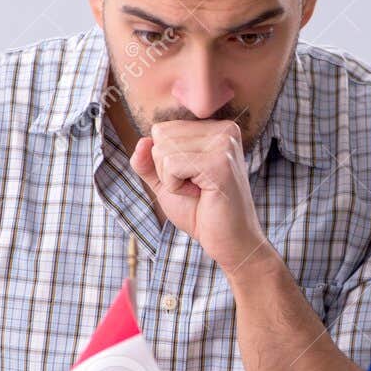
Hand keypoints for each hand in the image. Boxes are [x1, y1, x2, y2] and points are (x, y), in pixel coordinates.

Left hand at [131, 120, 272, 276]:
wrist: (229, 241)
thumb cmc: (201, 212)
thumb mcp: (166, 182)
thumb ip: (148, 162)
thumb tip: (141, 142)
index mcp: (215, 128)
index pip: (163, 129)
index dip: (165, 161)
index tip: (192, 178)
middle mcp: (223, 129)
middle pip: (161, 135)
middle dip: (166, 169)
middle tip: (195, 187)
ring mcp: (224, 143)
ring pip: (163, 150)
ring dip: (172, 179)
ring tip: (198, 190)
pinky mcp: (220, 162)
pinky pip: (171, 165)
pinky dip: (176, 187)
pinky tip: (200, 194)